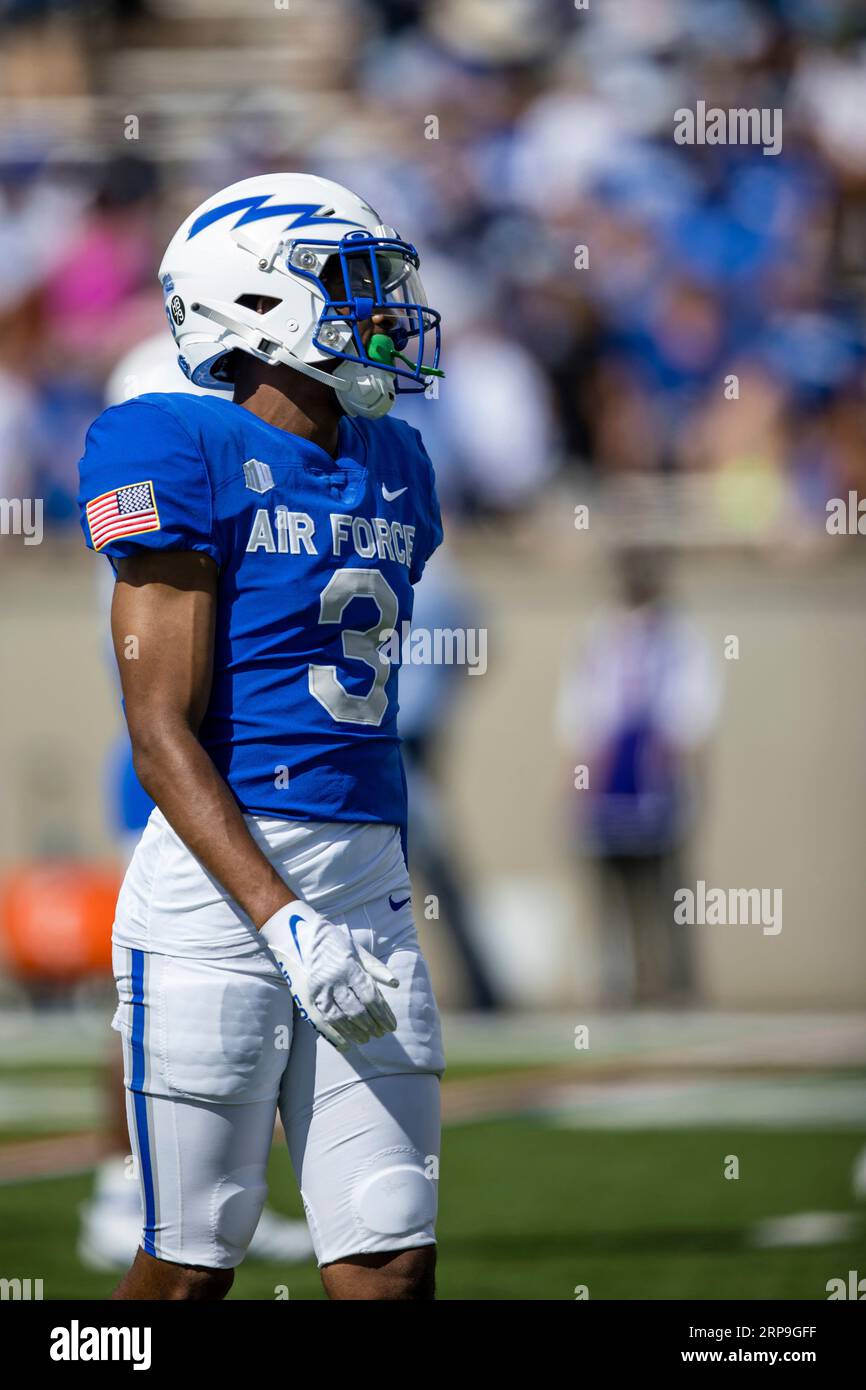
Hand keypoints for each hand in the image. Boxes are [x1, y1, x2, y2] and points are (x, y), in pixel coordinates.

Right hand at [259, 900, 398, 1051]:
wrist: (297, 934)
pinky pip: (322, 1021)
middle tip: (381, 1034)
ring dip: (355, 1033)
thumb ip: (375, 968)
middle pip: (357, 1011)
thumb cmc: (332, 940)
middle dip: (372, 1025)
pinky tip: (346, 1044)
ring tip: (367, 1039)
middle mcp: (334, 980)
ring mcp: (319, 990)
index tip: (391, 1025)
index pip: (370, 997)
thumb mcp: (356, 949)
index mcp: (349, 967)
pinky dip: (335, 1035)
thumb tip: (394, 984)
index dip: (383, 1014)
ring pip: (340, 1019)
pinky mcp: (307, 996)